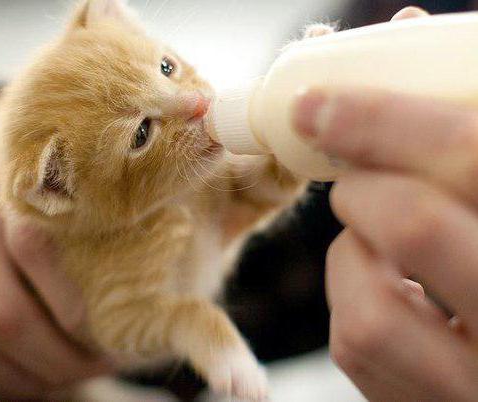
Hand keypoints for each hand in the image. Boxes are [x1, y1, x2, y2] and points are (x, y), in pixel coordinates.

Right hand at [0, 94, 109, 398]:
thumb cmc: (13, 165)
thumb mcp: (50, 166)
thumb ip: (84, 210)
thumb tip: (141, 285)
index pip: (34, 252)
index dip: (77, 311)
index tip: (115, 336)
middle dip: (56, 359)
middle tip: (96, 366)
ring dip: (21, 380)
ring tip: (63, 377)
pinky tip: (22, 377)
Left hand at [294, 7, 477, 400]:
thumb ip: (456, 123)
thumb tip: (405, 31)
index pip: (467, 157)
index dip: (383, 119)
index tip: (316, 104)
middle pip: (413, 223)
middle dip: (362, 182)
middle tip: (359, 177)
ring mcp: (471, 384)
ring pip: (368, 305)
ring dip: (352, 248)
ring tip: (381, 234)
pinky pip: (356, 347)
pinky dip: (350, 294)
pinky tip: (383, 280)